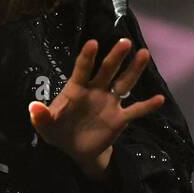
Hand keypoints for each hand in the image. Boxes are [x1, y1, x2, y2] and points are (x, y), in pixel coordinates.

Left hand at [28, 38, 165, 180]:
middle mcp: (96, 90)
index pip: (82, 69)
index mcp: (76, 89)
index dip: (87, 57)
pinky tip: (159, 99)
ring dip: (134, 70)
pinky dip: (147, 106)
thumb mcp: (46, 127)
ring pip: (124, 83)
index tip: (93, 43)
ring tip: (144, 53)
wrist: (76, 150)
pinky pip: (135, 111)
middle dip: (115, 57)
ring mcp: (110, 103)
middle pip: (107, 70)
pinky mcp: (120, 119)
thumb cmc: (59, 131)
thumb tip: (33, 106)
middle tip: (124, 42)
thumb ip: (41, 117)